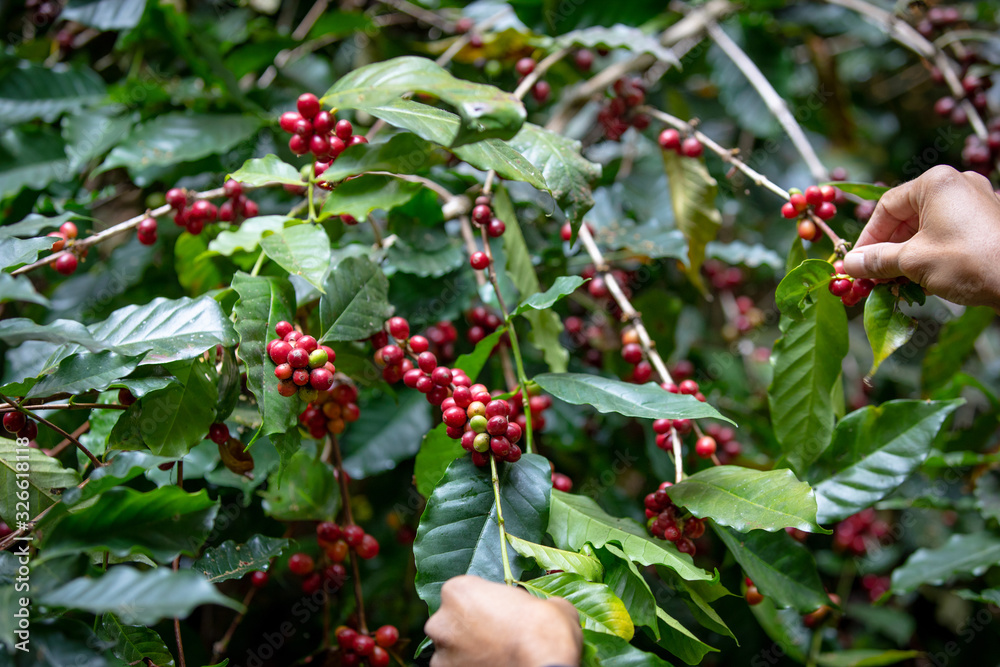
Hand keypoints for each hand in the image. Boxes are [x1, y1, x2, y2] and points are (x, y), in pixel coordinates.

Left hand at [424, 575, 582, 666]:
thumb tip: (548, 607)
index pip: (463, 593)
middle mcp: (441, 621)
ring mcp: (441, 655)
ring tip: (496, 658)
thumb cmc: (545, 632)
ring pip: (452, 650)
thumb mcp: (550, 603)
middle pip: (453, 621)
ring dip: (468, 652)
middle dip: (470, 628)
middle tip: (497, 637)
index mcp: (458, 590)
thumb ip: (534, 601)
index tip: (498, 613)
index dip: (483, 602)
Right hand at [843, 165, 999, 308]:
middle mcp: (957, 185)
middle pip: (906, 216)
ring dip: (906, 255)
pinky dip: (929, 254)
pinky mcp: (987, 222)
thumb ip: (877, 260)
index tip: (857, 262)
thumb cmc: (969, 262)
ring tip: (895, 281)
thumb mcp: (914, 261)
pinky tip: (920, 279)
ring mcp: (975, 202)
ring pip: (926, 227)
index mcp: (936, 183)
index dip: (868, 237)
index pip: (886, 207)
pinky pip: (947, 234)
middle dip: (887, 249)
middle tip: (873, 275)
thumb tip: (849, 264)